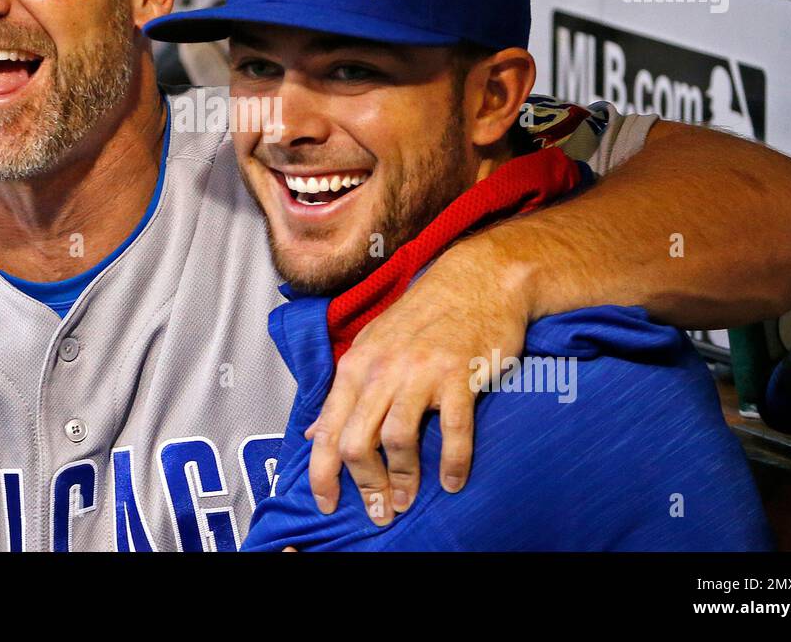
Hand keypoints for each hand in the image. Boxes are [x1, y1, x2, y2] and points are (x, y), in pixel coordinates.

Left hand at [305, 233, 531, 522]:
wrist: (476, 280)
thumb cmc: (424, 315)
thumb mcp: (372, 346)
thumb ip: (344, 392)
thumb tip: (314, 431)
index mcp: (357, 364)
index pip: (328, 429)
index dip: (323, 473)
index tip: (326, 503)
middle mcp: (383, 369)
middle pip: (357, 441)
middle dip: (365, 486)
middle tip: (379, 511)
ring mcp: (422, 371)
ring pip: (398, 439)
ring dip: (403, 479)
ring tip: (408, 500)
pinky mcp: (460, 375)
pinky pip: (453, 430)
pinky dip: (453, 462)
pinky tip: (453, 481)